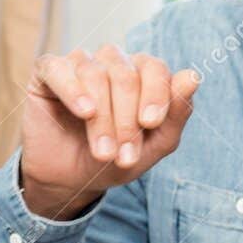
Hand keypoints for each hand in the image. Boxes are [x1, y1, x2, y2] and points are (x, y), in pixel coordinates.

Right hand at [20, 46, 199, 219]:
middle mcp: (112, 62)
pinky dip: (73, 91)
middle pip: (126, 75)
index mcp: (142, 74)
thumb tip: (193, 76)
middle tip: (122, 155)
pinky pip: (59, 69)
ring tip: (102, 152)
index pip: (155, 68)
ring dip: (102, 118)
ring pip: (95, 74)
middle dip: (126, 120)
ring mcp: (79, 64)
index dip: (156, 94)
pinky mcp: (48, 72)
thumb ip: (176, 114)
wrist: (69, 180)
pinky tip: (84, 113)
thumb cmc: (116, 158)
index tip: (150, 124)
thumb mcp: (153, 146)